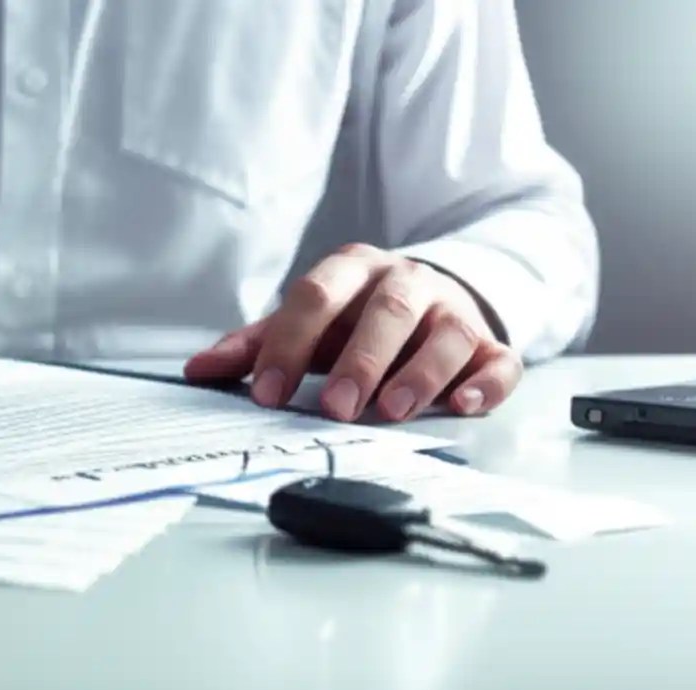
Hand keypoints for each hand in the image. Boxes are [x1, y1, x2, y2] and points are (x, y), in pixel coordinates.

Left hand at [184, 243, 521, 421]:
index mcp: (352, 270)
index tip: (267, 394)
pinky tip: (462, 405)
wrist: (427, 299)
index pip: (315, 297)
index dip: (288, 345)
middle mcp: (407, 282)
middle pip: (387, 310)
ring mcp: (453, 311)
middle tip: (334, 407)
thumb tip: (195, 370)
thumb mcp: (305, 325)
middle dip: (361, 359)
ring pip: (447, 333)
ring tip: (391, 412)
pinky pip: (499, 359)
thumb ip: (254, 346)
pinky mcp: (491, 344)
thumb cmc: (353, 319)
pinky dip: (485, 383)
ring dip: (420, 373)